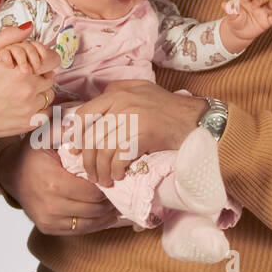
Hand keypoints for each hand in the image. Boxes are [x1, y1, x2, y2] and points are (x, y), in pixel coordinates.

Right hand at [0, 23, 57, 147]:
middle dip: (40, 77)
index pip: (49, 63)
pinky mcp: (28, 124)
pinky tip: (22, 106)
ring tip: (21, 93)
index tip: (31, 66)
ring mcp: (30, 110)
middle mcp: (29, 91)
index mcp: (22, 72)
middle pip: (50, 80)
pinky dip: (38, 110)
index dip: (40, 63)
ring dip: (40, 94)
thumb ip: (8, 37)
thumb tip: (28, 27)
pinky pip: (44, 114)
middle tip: (23, 80)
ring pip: (48, 97)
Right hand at [0, 138, 119, 235]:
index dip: (107, 185)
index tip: (113, 177)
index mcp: (54, 182)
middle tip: (119, 191)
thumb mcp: (46, 136)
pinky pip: (79, 230)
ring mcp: (48, 219)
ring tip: (115, 203)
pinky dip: (95, 224)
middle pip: (94, 208)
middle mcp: (51, 204)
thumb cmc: (32, 154)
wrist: (10, 173)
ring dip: (106, 214)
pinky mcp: (47, 228)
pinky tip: (104, 215)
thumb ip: (67, 131)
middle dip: (109, 200)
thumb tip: (89, 126)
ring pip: (90, 222)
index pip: (93, 191)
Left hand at [69, 80, 207, 186]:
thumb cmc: (168, 108)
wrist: (196, 119)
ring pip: (104, 150)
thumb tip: (92, 113)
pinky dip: (116, 170)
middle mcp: (121, 102)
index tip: (75, 151)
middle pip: (92, 137)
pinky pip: (119, 157)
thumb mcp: (140, 90)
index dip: (77, 136)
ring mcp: (132, 117)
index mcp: (116, 92)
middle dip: (88, 161)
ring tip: (104, 181)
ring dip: (101, 171)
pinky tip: (118, 176)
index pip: (84, 114)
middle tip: (92, 174)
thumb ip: (116, 94)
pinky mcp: (143, 134)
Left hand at [219, 0, 271, 52]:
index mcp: (246, 1)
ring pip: (268, 6)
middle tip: (255, 4)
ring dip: (271, 5)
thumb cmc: (235, 21)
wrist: (239, 33)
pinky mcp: (266, 21)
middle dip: (258, 0)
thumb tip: (223, 4)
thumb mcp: (231, 17)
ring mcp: (262, 12)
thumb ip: (229, 10)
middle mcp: (255, 5)